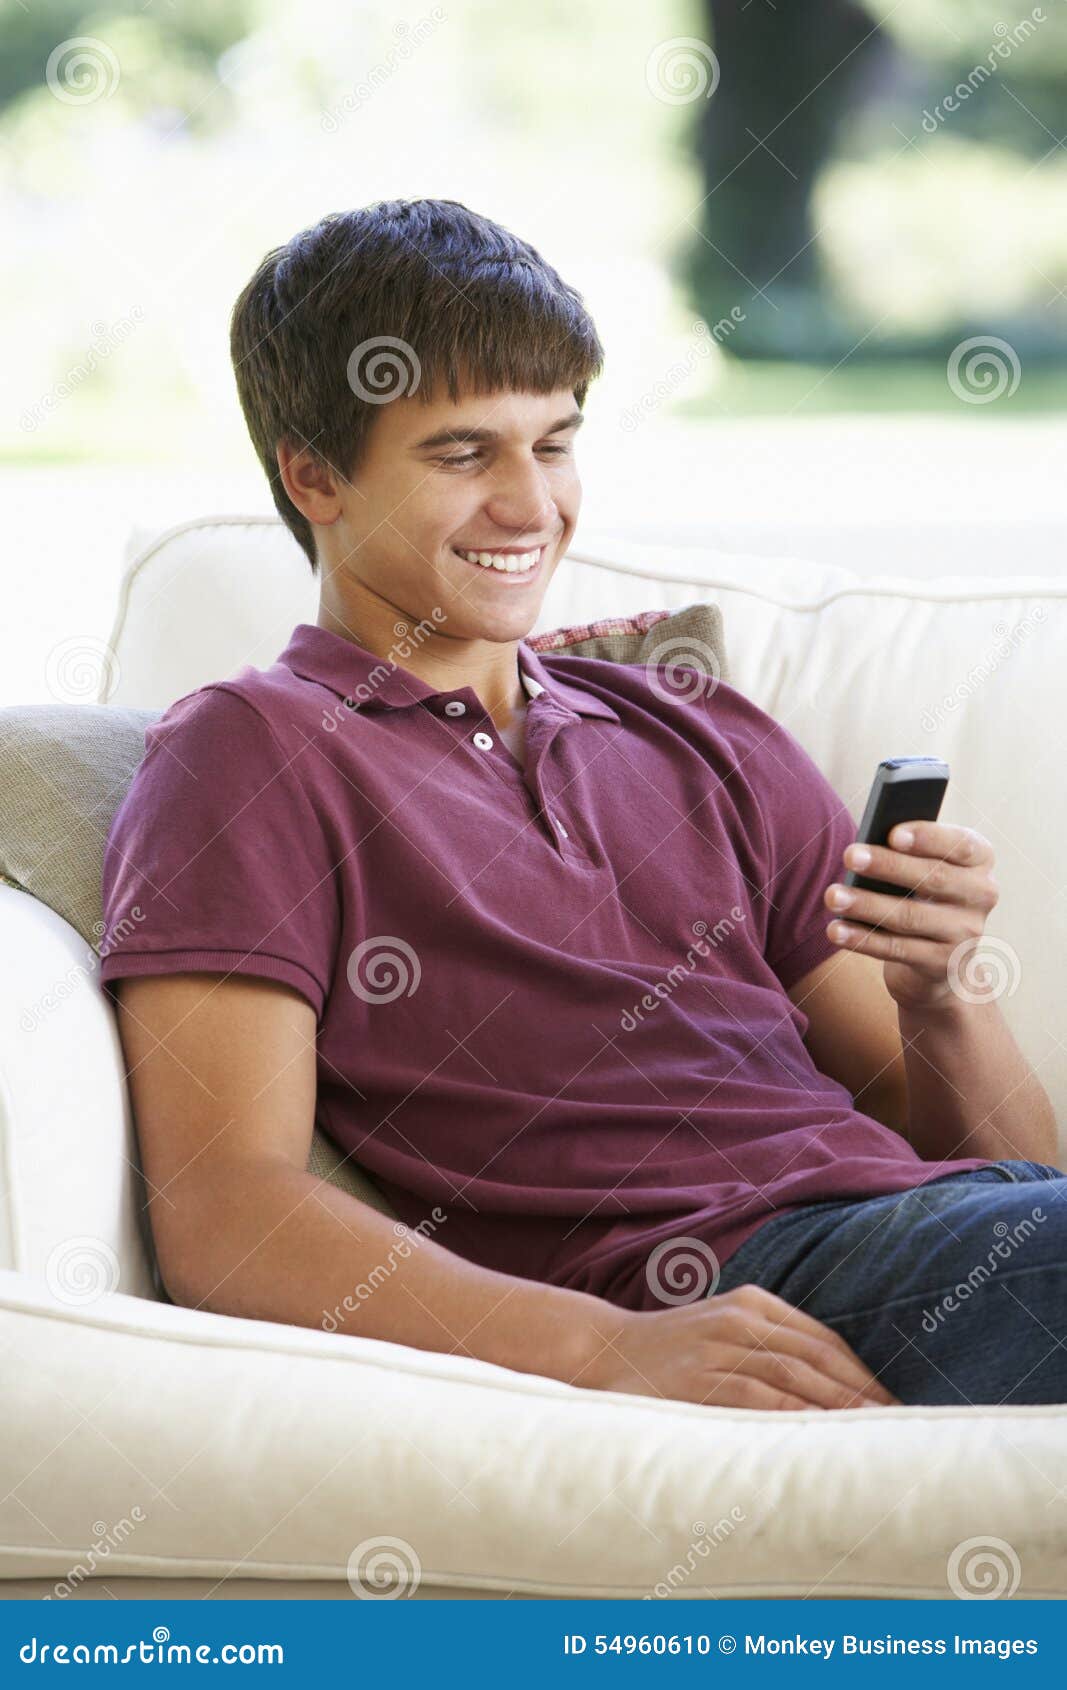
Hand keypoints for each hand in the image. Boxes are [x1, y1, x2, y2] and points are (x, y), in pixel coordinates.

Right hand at [583, 1284, 900, 1410]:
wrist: (601, 1350)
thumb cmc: (672, 1352)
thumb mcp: (723, 1331)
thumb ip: (768, 1347)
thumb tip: (832, 1392)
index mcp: (753, 1304)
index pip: (823, 1340)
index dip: (862, 1373)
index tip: (895, 1405)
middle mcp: (740, 1318)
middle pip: (818, 1358)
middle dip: (862, 1394)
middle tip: (900, 1427)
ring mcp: (718, 1344)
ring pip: (794, 1377)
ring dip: (838, 1408)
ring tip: (872, 1437)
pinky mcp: (699, 1376)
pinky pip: (758, 1397)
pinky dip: (794, 1417)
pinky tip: (819, 1437)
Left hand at [824, 821, 999, 1014]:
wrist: (941, 963)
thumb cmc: (923, 896)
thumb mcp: (926, 869)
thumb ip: (908, 854)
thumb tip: (866, 848)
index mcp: (979, 860)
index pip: (961, 844)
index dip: (929, 837)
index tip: (893, 833)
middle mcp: (981, 895)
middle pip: (933, 878)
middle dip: (888, 866)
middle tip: (849, 854)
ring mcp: (965, 933)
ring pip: (911, 916)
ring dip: (866, 904)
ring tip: (833, 895)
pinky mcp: (942, 964)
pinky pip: (897, 949)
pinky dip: (863, 939)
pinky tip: (836, 930)